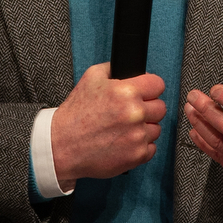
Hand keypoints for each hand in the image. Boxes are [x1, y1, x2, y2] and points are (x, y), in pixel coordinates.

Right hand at [51, 62, 166, 181]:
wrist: (62, 145)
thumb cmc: (75, 113)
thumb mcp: (90, 78)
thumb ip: (113, 68)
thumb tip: (129, 67)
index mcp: (126, 92)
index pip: (158, 84)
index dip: (150, 88)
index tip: (145, 93)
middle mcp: (135, 113)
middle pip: (160, 108)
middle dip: (148, 109)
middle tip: (131, 113)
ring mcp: (137, 136)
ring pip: (156, 129)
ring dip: (144, 129)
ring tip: (124, 129)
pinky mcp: (136, 155)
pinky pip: (151, 148)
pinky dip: (140, 147)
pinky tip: (124, 142)